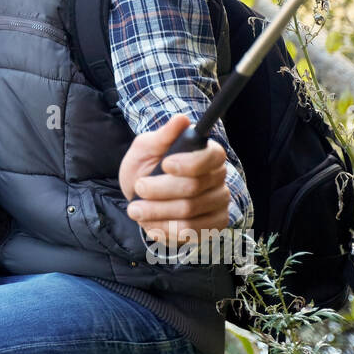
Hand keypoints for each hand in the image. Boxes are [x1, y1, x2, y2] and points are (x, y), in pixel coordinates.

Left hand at [117, 114, 229, 247]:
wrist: (142, 196)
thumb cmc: (146, 166)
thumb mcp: (146, 148)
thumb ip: (162, 136)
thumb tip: (181, 119)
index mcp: (208, 154)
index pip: (211, 158)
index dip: (188, 163)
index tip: (165, 164)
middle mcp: (218, 179)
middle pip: (193, 189)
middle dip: (158, 191)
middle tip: (138, 188)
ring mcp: (218, 205)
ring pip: (188, 215)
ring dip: (156, 212)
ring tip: (135, 209)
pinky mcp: (212, 227)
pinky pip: (189, 234)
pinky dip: (164, 230)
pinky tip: (150, 223)